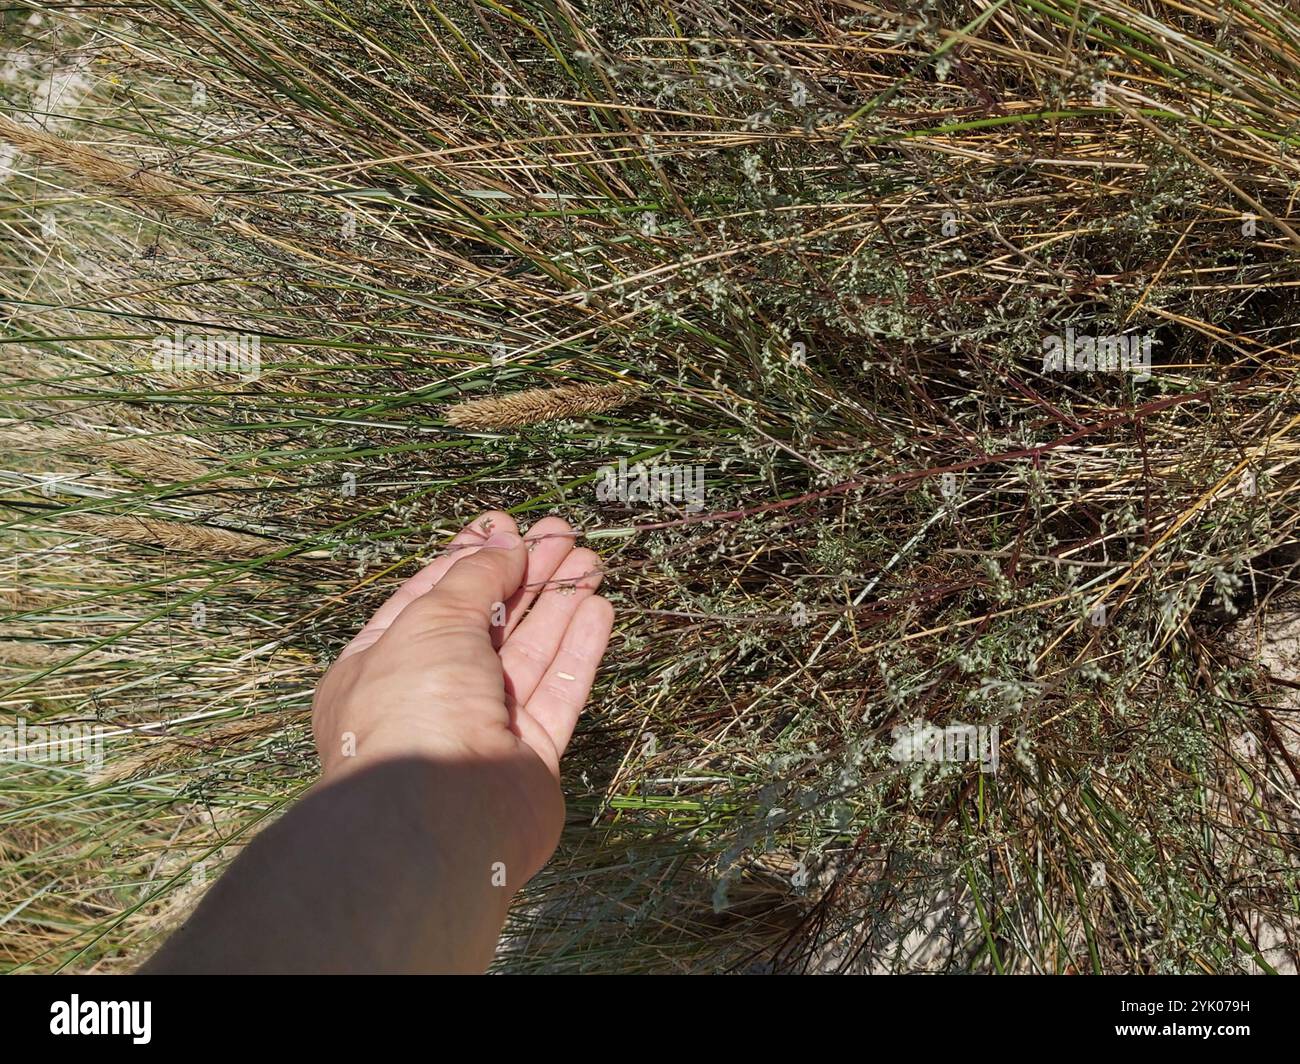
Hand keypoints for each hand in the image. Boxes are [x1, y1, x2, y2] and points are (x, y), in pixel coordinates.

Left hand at [311, 511, 612, 876]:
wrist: (437, 815)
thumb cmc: (411, 707)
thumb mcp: (432, 619)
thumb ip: (474, 578)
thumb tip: (505, 543)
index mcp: (383, 664)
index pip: (431, 599)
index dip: (471, 560)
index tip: (507, 525)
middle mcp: (430, 695)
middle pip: (488, 624)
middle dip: (525, 576)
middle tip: (562, 533)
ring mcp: (481, 728)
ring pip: (528, 656)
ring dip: (558, 605)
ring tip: (590, 559)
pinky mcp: (528, 757)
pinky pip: (557, 692)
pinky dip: (577, 650)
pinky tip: (597, 609)